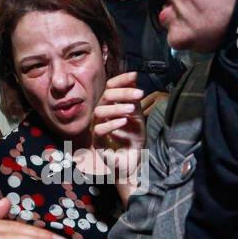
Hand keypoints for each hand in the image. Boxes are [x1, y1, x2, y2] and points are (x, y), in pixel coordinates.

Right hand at [82, 70, 144, 192]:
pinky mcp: (97, 142)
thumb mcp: (138, 116)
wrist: (132, 162)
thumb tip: (134, 78)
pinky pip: (99, 130)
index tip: (134, 76)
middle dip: (123, 93)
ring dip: (117, 107)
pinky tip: (124, 121)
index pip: (110, 87)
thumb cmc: (133, 139)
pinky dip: (112, 124)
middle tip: (139, 94)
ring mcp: (98, 127)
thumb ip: (134, 100)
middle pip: (106, 96)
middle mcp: (102, 114)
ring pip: (99, 111)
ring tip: (132, 109)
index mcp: (110, 105)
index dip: (121, 80)